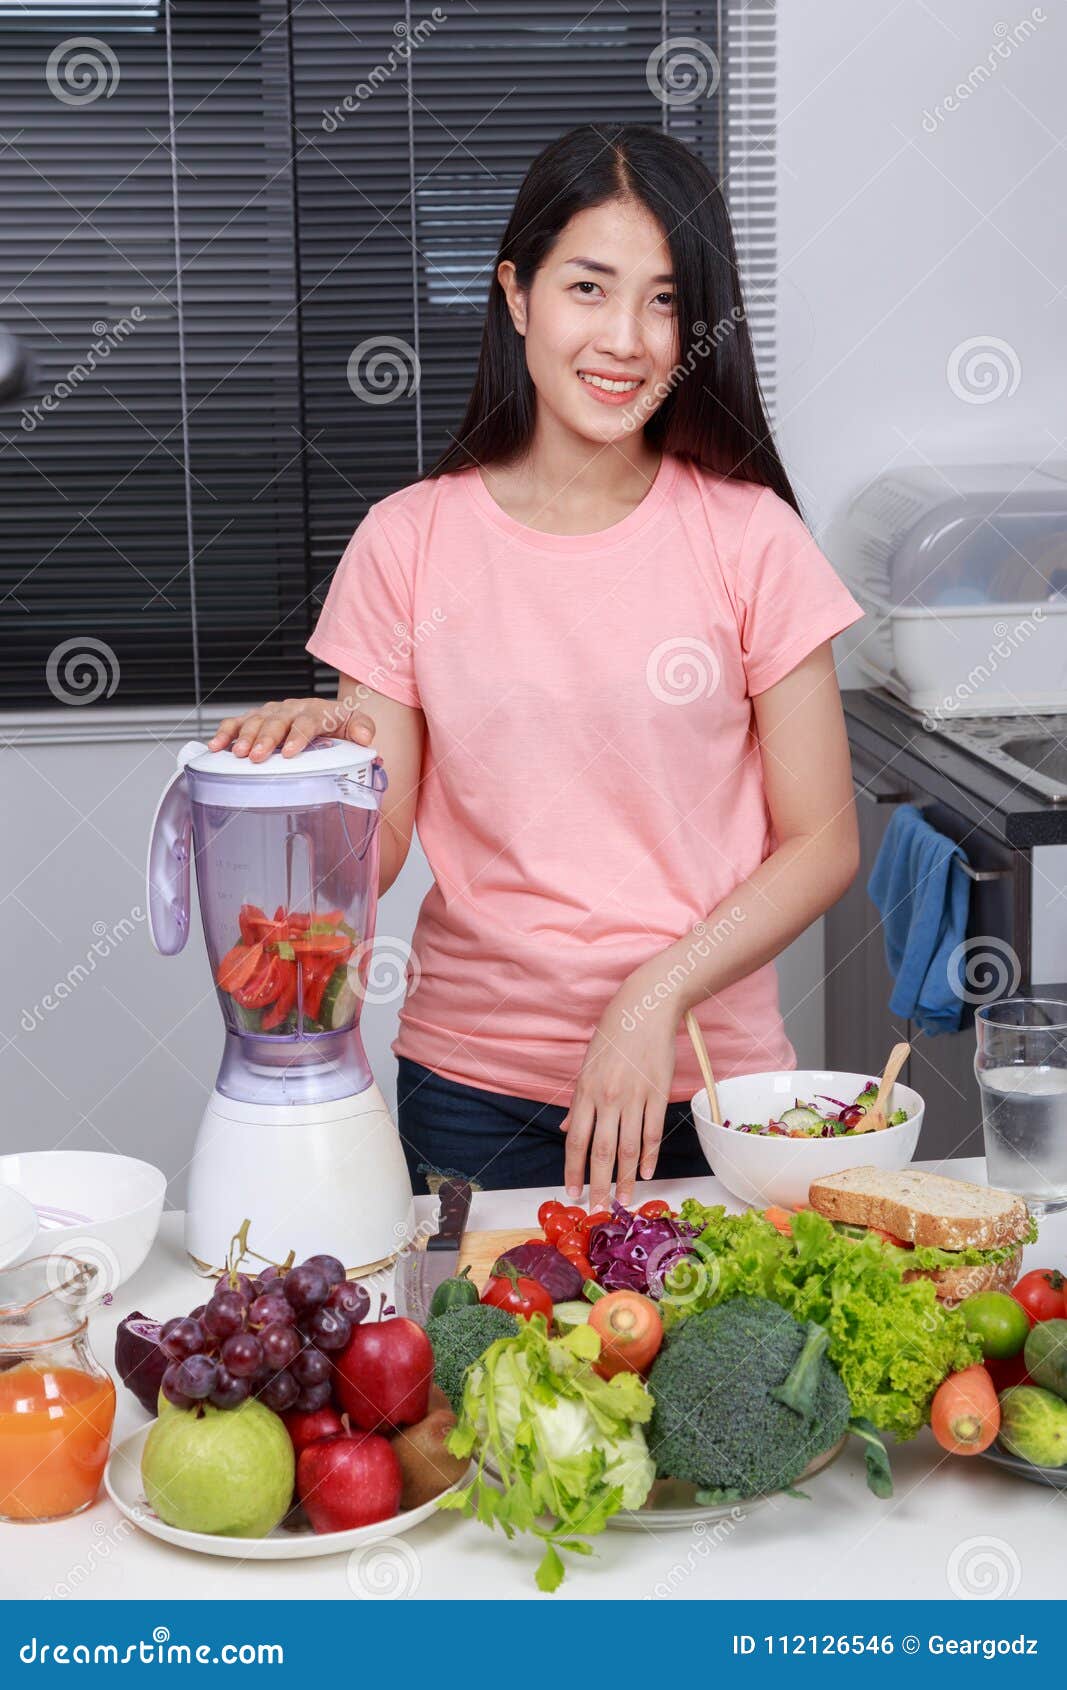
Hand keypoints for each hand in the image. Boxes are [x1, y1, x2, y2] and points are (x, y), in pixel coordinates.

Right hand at [209, 695, 375, 761]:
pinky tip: (216, 747)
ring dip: (244, 736)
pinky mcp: (257, 717)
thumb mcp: (356, 725)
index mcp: (317, 711)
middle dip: (266, 738)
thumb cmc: (340, 724)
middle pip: (277, 721)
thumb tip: (366, 738)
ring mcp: (272, 712)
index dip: (297, 736)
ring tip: (237, 754)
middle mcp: (292, 709)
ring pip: (255, 720)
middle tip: (257, 756)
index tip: (289, 752)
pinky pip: (237, 722)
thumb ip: (362, 729)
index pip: (307, 722)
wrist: (329, 713)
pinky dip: (225, 732)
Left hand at [561, 971, 680, 1208]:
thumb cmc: (613, 1035)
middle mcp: (607, 1097)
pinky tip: (645, 1173)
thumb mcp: (587, 1065)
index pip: (576, 1140)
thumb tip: (568, 1129)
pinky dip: (649, 1156)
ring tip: (624, 1199)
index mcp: (585, 1090)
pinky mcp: (658, 1093)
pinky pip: (652, 1132)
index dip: (574, 1169)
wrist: (645, 1009)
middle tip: (598, 1207)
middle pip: (601, 1150)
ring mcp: (634, 1096)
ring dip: (625, 1178)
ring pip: (628, 1147)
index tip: (573, 1191)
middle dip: (598, 1183)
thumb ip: (579, 1102)